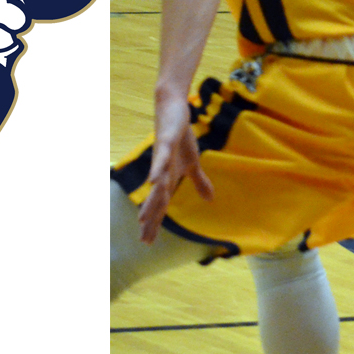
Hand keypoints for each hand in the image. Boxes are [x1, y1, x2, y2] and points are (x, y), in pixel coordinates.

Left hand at [138, 90, 212, 243]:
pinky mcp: (166, 142)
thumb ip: (199, 182)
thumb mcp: (193, 163)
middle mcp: (161, 172)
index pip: (160, 205)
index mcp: (168, 178)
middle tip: (144, 240)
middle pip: (155, 200)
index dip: (154, 222)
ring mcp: (162, 158)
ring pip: (157, 184)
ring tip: (143, 219)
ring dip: (150, 201)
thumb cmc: (181, 137)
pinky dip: (157, 171)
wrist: (173, 111)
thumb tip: (210, 200)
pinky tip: (152, 182)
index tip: (148, 242)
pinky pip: (162, 159)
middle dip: (150, 220)